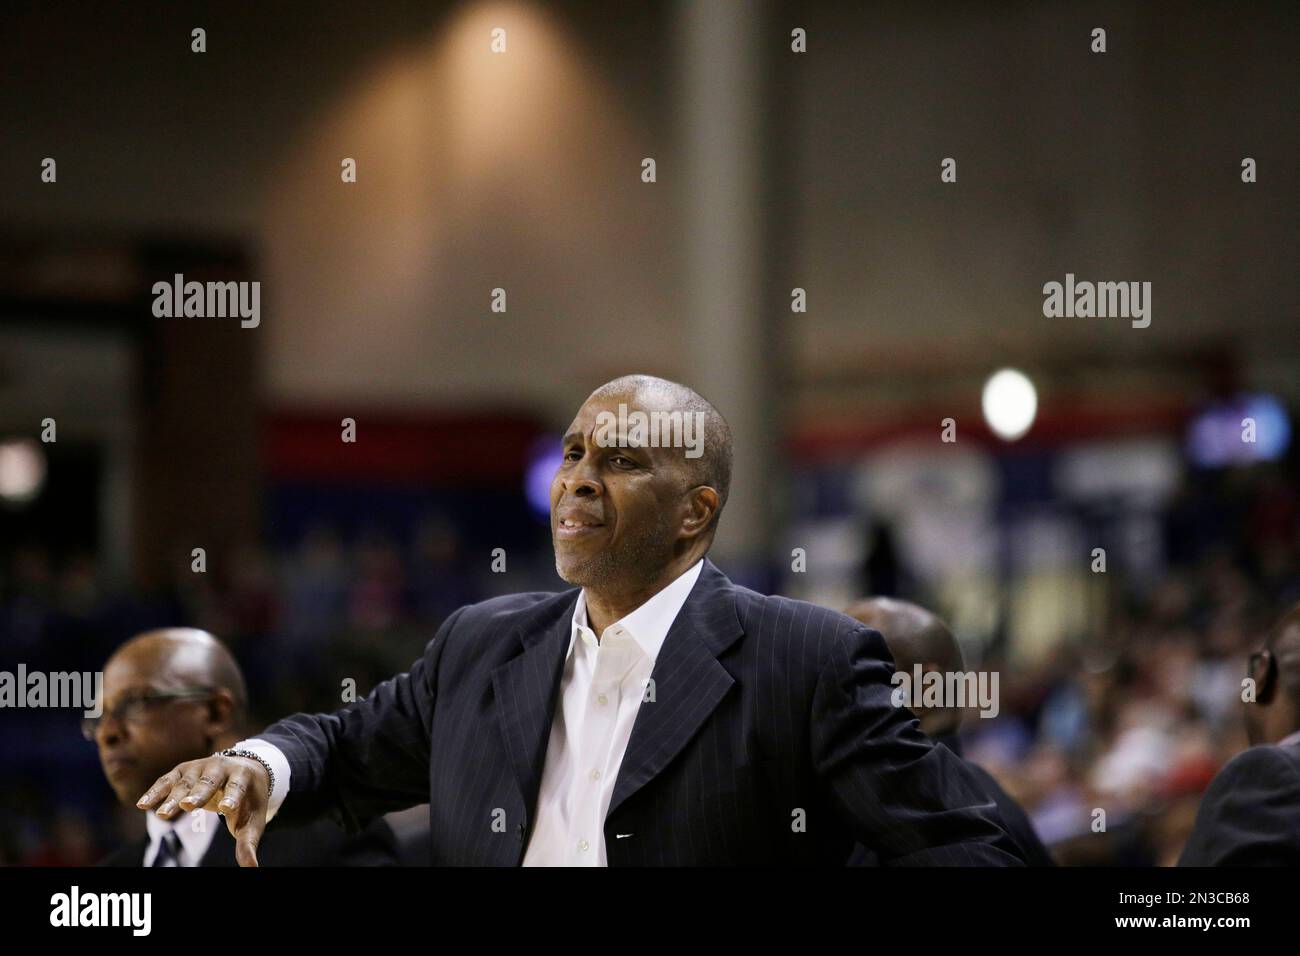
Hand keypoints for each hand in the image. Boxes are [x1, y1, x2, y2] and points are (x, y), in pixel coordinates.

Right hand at [137, 755, 269, 866]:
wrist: (243, 769)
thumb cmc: (247, 801)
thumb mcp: (251, 820)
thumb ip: (248, 844)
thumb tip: (252, 869)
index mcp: (243, 776)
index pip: (237, 787)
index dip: (232, 797)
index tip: (227, 808)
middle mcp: (220, 767)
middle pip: (208, 782)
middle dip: (198, 794)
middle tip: (188, 806)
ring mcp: (199, 767)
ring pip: (184, 783)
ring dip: (173, 798)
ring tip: (163, 815)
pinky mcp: (182, 770)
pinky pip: (166, 781)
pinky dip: (155, 792)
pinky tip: (142, 805)